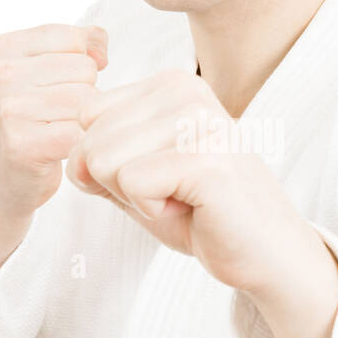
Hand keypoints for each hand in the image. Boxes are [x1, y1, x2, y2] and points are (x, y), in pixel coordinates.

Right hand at [0, 22, 108, 223]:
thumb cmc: (28, 120)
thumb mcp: (40, 70)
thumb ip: (76, 45)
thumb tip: (101, 48)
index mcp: (3, 48)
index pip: (73, 39)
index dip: (81, 64)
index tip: (61, 86)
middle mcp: (0, 74)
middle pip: (85, 69)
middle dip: (83, 93)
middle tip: (57, 115)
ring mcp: (9, 109)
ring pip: (87, 100)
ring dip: (83, 120)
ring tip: (59, 130)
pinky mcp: (23, 144)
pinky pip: (81, 132)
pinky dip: (81, 143)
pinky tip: (61, 149)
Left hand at [64, 68, 307, 292]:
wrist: (265, 253)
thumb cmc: (202, 214)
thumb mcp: (137, 179)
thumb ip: (97, 161)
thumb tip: (72, 160)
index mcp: (169, 85)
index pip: (86, 116)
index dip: (107, 162)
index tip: (157, 176)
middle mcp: (185, 90)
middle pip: (91, 141)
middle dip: (120, 184)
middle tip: (172, 194)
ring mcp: (198, 121)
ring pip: (103, 162)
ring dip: (137, 198)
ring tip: (183, 199)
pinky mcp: (205, 159)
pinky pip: (131, 184)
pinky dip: (152, 211)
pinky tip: (192, 209)